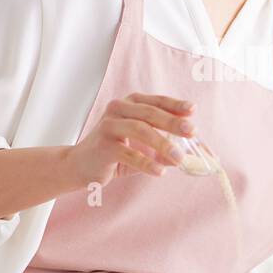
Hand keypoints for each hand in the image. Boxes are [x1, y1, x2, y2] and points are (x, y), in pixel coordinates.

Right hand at [65, 92, 194, 186]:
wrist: (80, 165)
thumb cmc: (114, 152)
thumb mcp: (142, 147)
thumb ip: (163, 148)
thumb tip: (189, 156)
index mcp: (129, 104)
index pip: (156, 101)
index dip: (175, 104)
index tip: (193, 110)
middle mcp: (118, 109)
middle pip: (150, 113)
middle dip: (173, 122)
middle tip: (192, 131)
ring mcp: (109, 126)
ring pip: (140, 129)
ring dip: (163, 143)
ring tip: (179, 157)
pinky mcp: (103, 146)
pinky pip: (128, 153)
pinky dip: (146, 163)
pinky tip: (160, 171)